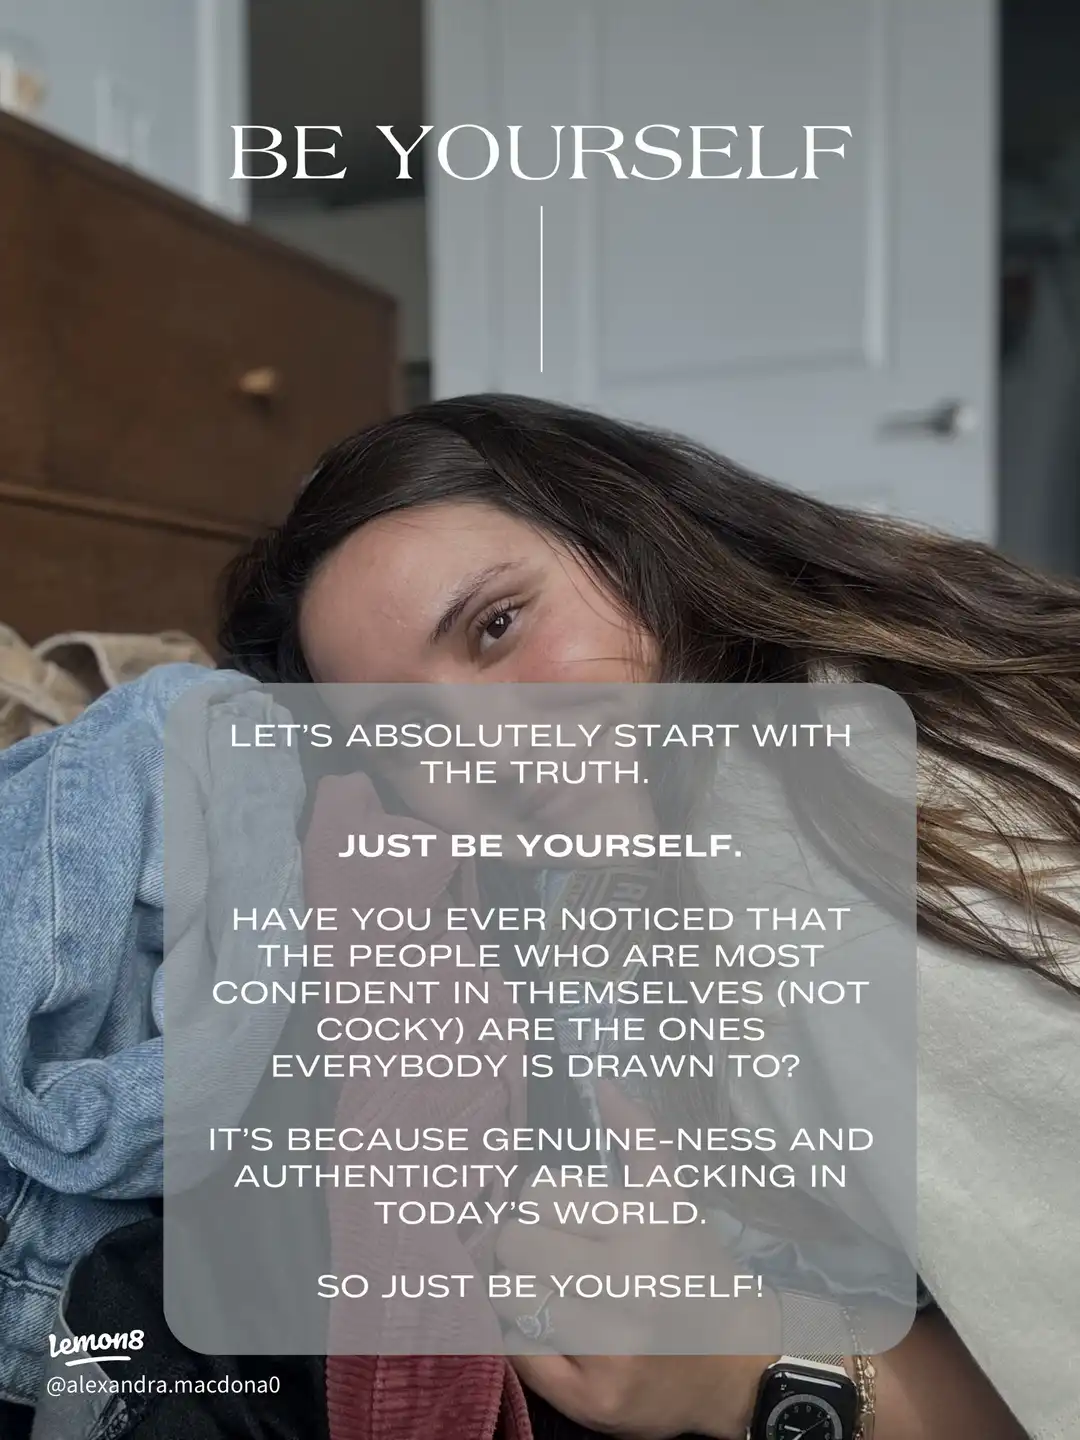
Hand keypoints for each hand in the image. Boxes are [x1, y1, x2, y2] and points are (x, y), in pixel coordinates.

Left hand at [490, 1083, 778, 1438]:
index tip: (559, 1215)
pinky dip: (530, 1339)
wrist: (737, 1367)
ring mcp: (610, 1350)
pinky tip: (558, 1331)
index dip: (543, 1203)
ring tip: (553, 1291)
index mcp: (648, 1226)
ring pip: (511, 1299)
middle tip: (550, 1254)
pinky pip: (521, 1355)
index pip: (540, 1195)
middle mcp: (630, 1286)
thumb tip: (602, 1083)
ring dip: (524, 1292)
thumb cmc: (695, 1270)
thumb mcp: (676, 1199)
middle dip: (526, 1245)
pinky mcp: (595, 1402)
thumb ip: (638, 1138)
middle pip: (516, 1245)